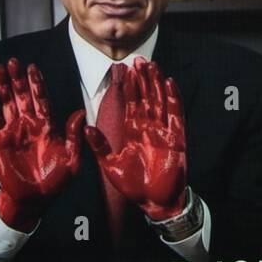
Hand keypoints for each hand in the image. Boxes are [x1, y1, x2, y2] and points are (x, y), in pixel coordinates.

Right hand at [0, 58, 84, 231]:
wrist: (34, 201)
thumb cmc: (54, 183)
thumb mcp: (72, 160)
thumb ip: (74, 136)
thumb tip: (80, 113)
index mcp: (47, 127)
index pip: (41, 99)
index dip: (36, 83)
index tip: (33, 67)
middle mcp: (29, 126)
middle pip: (22, 96)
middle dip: (17, 79)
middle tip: (13, 62)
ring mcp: (13, 132)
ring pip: (6, 103)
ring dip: (3, 87)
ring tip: (0, 69)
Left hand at [84, 57, 186, 221]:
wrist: (154, 202)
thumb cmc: (133, 186)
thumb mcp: (110, 165)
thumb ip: (99, 146)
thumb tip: (85, 127)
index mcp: (132, 131)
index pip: (129, 103)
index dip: (127, 86)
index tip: (124, 69)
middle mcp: (147, 127)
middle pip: (145, 97)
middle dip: (142, 78)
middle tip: (139, 59)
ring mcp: (163, 130)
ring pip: (160, 100)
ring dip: (156, 83)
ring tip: (152, 65)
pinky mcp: (176, 137)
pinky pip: (175, 114)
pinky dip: (174, 98)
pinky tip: (169, 82)